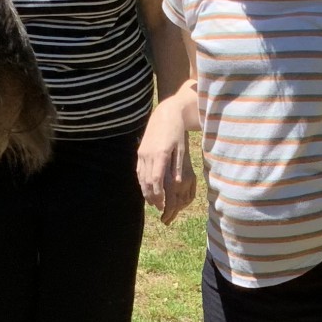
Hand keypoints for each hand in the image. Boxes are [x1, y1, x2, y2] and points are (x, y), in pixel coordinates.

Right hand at [137, 95, 198, 224]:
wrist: (165, 115)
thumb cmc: (177, 132)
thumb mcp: (181, 148)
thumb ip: (178, 166)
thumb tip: (177, 184)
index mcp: (160, 154)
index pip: (156, 179)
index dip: (158, 193)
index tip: (163, 204)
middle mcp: (149, 154)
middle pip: (147, 181)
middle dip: (152, 196)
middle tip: (159, 207)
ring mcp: (142, 153)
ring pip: (141, 177)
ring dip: (145, 191)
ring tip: (152, 202)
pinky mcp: (140, 152)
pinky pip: (139, 170)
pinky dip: (142, 182)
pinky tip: (146, 189)